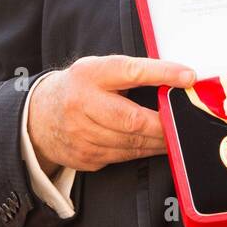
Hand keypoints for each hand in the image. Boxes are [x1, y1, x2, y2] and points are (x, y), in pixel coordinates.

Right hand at [27, 54, 195, 173]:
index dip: (162, 73)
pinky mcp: (86, 157)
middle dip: (164, 124)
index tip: (188, 76)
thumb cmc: (79, 88)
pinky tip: (155, 145)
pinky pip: (124, 157)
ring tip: (176, 135)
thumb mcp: (97, 70)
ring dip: (159, 141)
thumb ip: (129, 73)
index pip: (130, 71)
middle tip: (186, 122)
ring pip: (131, 143)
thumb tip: (175, 77)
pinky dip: (144, 151)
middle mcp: (82, 104)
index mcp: (89, 75)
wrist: (38, 117)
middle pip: (132, 119)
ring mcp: (81, 134)